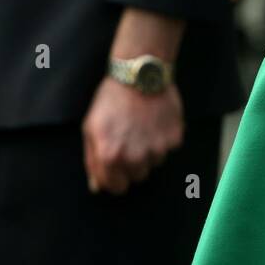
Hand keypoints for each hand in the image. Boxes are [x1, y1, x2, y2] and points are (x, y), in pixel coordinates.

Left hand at [82, 78, 183, 193]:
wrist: (139, 76)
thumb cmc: (111, 101)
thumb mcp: (91, 129)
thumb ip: (93, 161)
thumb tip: (98, 187)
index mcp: (110, 157)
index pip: (116, 188)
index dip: (115, 178)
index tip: (116, 166)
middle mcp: (134, 158)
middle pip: (137, 178)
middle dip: (132, 165)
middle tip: (129, 141)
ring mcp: (156, 149)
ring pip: (153, 164)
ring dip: (148, 152)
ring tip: (142, 129)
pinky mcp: (174, 140)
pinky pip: (168, 149)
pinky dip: (163, 139)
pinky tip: (154, 123)